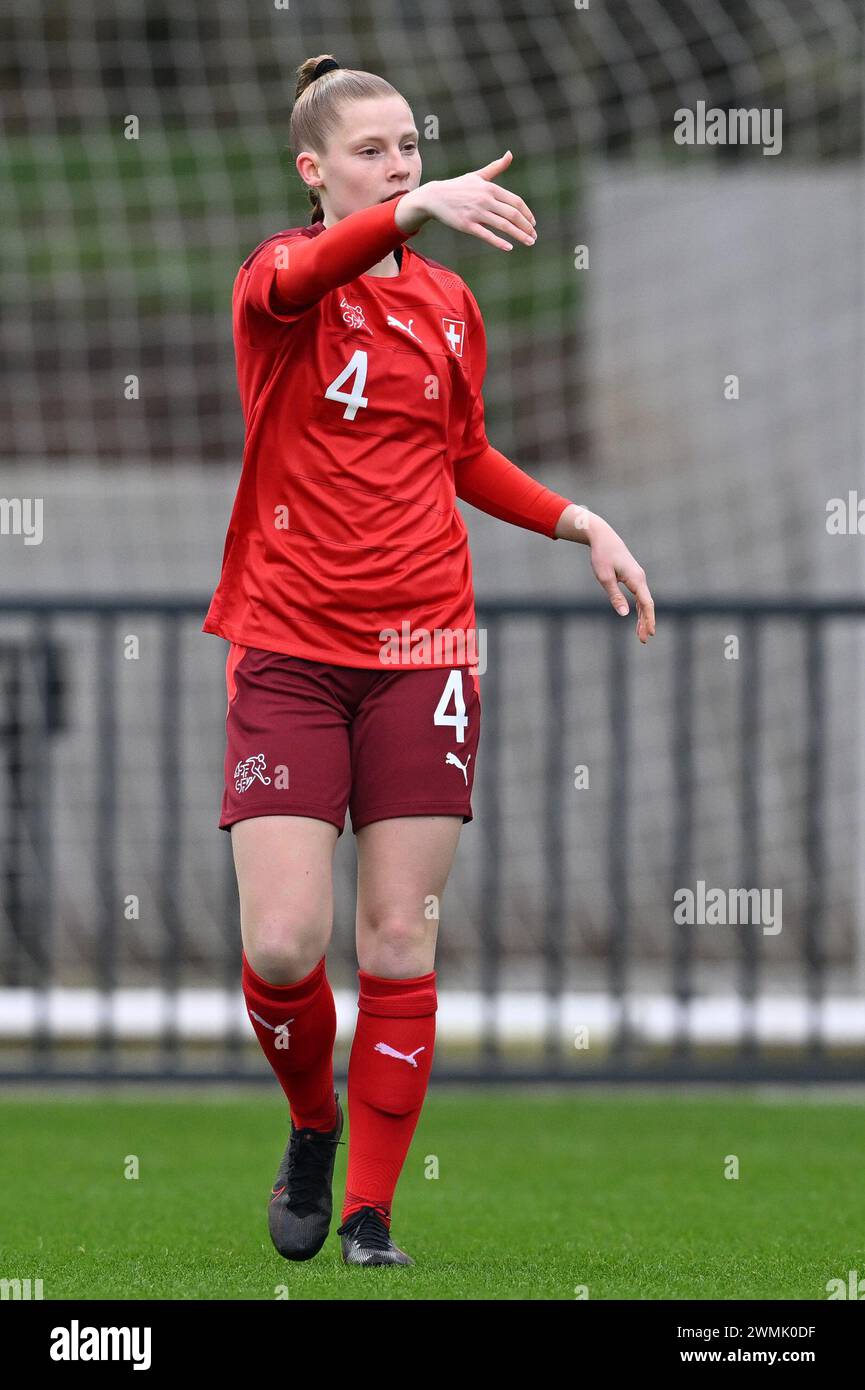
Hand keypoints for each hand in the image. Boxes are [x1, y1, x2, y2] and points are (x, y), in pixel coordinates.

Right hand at [395, 151, 536, 250]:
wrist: (435, 197)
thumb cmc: (458, 187)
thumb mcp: (477, 176)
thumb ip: (496, 167)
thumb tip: (510, 154)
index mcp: (490, 188)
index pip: (515, 202)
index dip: (527, 214)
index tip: (532, 223)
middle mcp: (485, 200)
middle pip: (513, 215)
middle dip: (526, 227)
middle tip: (534, 237)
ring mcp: (476, 213)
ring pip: (503, 226)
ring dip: (519, 235)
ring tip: (529, 242)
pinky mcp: (467, 225)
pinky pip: (487, 235)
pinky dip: (499, 242)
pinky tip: (509, 247)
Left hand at [556, 506, 655, 643]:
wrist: (604, 538)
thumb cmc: (602, 556)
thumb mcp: (605, 578)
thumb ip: (615, 596)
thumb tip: (624, 614)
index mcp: (635, 579)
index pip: (646, 603)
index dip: (649, 619)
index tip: (649, 632)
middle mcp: (640, 578)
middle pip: (647, 604)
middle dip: (646, 622)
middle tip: (644, 639)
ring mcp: (638, 578)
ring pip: (644, 602)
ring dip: (643, 618)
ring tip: (641, 634)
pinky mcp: (633, 578)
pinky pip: (639, 596)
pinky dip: (639, 609)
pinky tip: (638, 619)